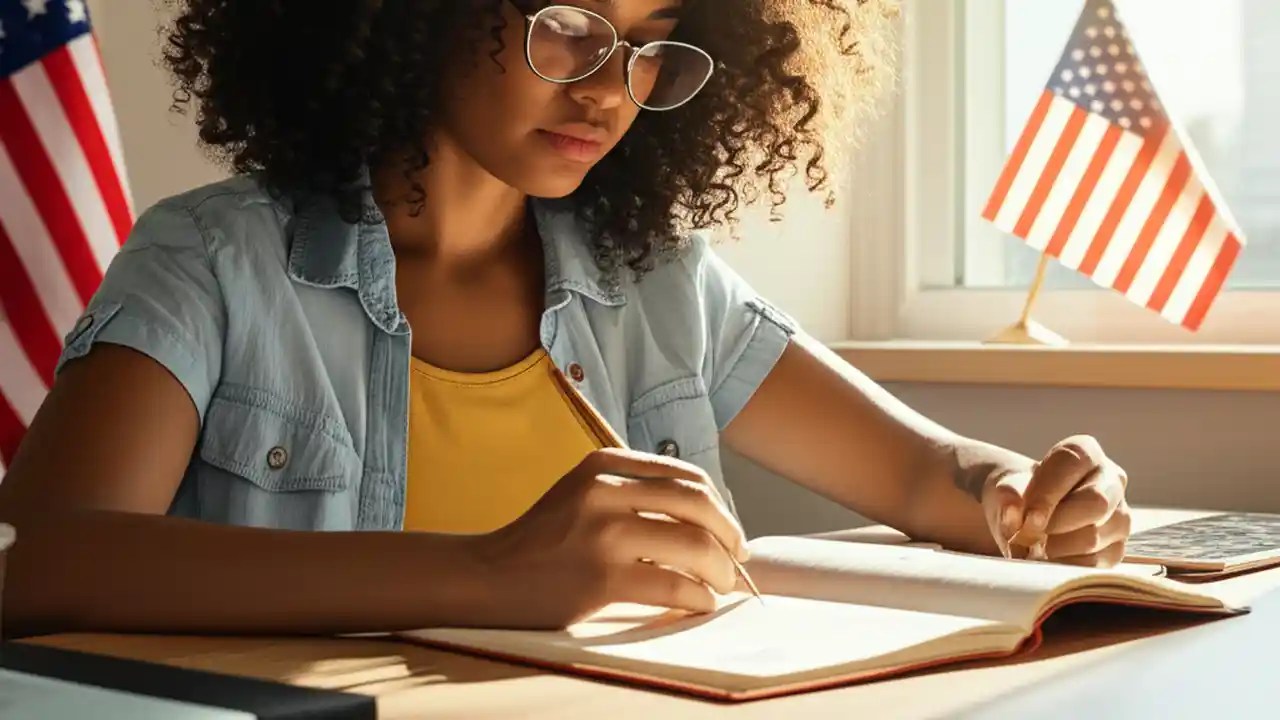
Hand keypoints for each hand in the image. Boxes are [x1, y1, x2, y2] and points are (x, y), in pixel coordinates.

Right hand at [473, 448, 747, 628]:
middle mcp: (605, 490)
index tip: (730, 533)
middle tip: (738, 562)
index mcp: (605, 463)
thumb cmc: (544, 538)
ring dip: (720, 572)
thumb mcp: (584, 492)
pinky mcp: (600, 578)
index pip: (688, 477)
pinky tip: (698, 604)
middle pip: (698, 506)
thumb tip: (709, 517)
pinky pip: (673, 587)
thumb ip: (634, 491)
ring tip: (720, 587)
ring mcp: (602, 534)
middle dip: (730, 537)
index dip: (721, 507)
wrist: (488, 576)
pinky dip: (697, 598)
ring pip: (693, 547)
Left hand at [982, 435, 1131, 566]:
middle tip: (1028, 536)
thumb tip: (1012, 511)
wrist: (1024, 517)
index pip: (1073, 463)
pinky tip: (1046, 559)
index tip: (1025, 516)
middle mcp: (1111, 481)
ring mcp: (1119, 517)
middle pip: (1096, 503)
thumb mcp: (1005, 489)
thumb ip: (1007, 496)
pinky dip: (1062, 566)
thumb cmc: (1018, 496)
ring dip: (1055, 548)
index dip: (1048, 493)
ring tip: (1031, 548)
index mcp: (1084, 453)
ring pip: (1093, 537)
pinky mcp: (1116, 550)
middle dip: (1056, 524)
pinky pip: (1093, 564)